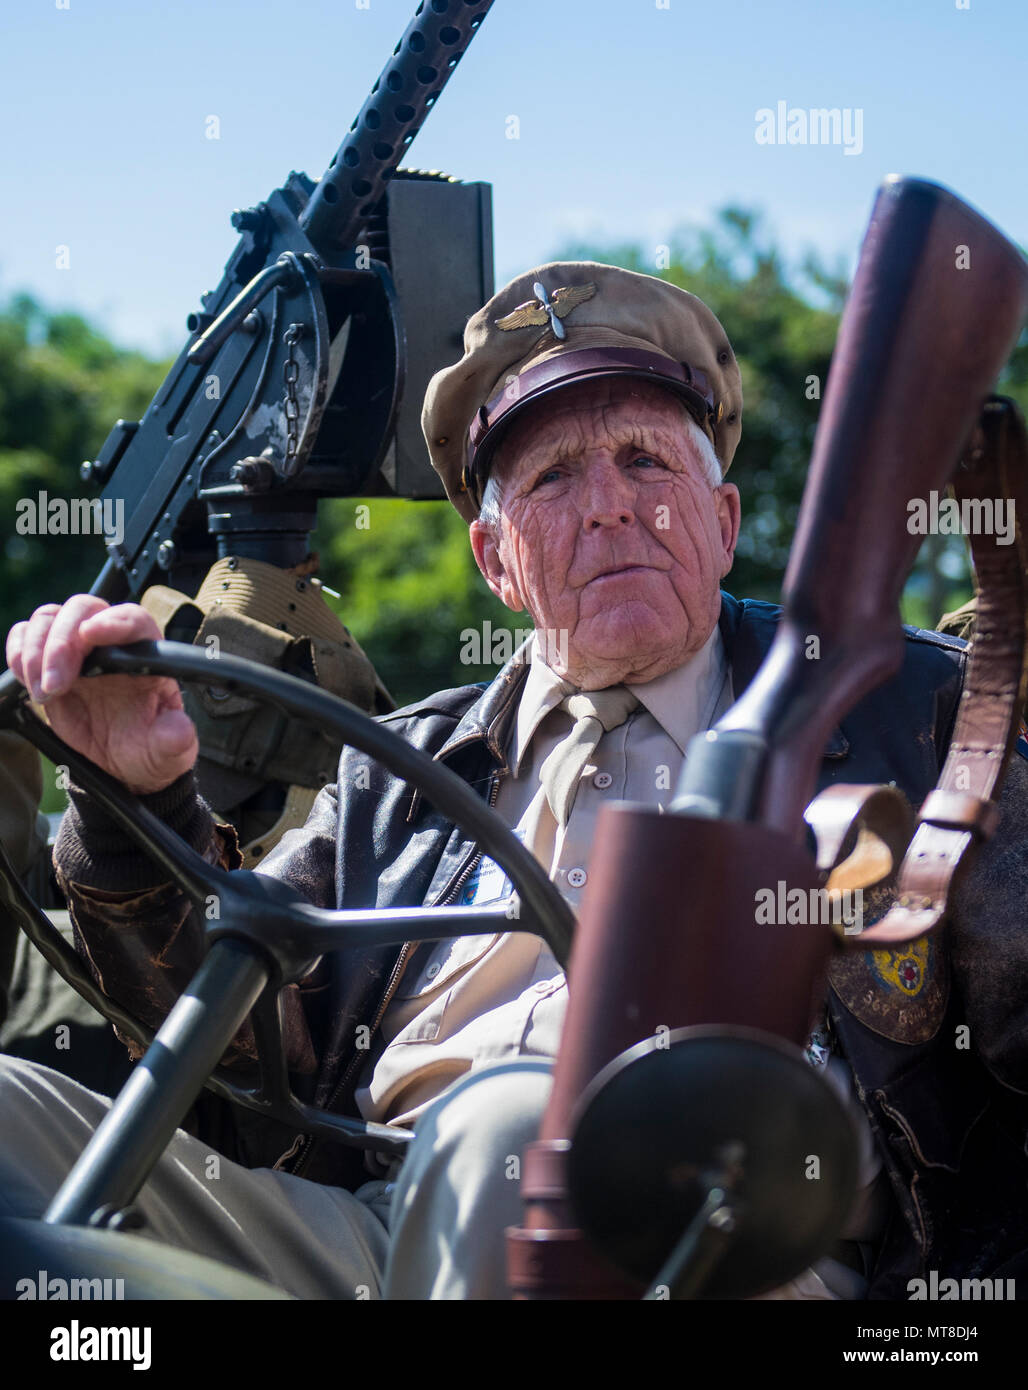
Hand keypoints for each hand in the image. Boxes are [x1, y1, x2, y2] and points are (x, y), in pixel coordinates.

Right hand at [5, 596, 197, 794]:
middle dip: (62, 643)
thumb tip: (178, 729)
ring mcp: (78, 648)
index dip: (112, 621)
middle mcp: (111, 642)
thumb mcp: (169, 750)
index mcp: (146, 655)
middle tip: (56, 685)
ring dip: (36, 651)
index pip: (133, 620)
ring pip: (49, 618)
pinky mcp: (49, 660)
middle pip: (83, 610)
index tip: (90, 634)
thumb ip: (174, 739)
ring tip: (43, 693)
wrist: (121, 764)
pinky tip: (27, 683)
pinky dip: (18, 653)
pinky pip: (25, 637)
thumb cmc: (149, 748)